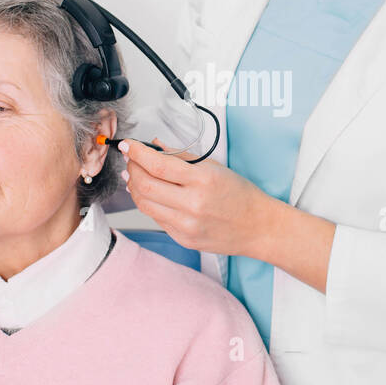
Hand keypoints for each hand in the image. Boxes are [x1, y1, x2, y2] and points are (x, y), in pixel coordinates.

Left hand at [118, 137, 274, 257]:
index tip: (128, 145)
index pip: (158, 165)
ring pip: (145, 204)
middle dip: (132, 168)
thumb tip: (154, 146)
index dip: (137, 153)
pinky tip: (151, 194)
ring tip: (136, 176)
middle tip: (131, 159)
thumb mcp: (214, 167)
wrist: (257, 227)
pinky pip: (156, 218)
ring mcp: (186, 225)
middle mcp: (193, 204)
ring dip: (134, 187)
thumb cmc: (239, 194)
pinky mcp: (183, 239)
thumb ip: (181, 156)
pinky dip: (149, 203)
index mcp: (203, 180)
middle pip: (145, 185)